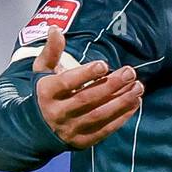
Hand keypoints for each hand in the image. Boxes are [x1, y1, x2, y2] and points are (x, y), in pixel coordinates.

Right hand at [33, 26, 142, 148]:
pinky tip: (135, 103)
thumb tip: (56, 28)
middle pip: (87, 99)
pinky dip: (122, 117)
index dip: (86, 74)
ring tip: (138, 87)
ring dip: (122, 101)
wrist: (33, 131)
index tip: (104, 64)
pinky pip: (105, 129)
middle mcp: (57, 112)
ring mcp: (70, 129)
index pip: (67, 82)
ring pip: (99, 115)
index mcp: (46, 92)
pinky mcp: (82, 142)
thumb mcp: (42, 72)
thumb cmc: (44, 94)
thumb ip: (51, 51)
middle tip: (131, 73)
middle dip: (112, 85)